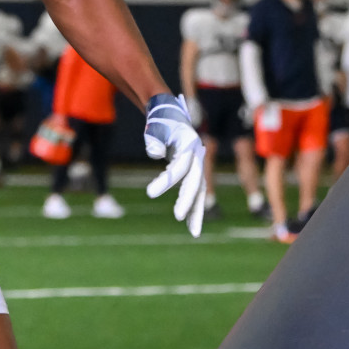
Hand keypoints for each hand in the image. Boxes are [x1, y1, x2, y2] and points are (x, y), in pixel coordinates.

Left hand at [143, 94, 206, 236]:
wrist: (172, 116)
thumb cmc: (160, 123)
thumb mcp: (155, 128)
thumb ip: (154, 140)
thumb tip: (155, 153)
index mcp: (188, 144)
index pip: (178, 167)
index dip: (166, 181)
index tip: (149, 194)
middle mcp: (197, 156)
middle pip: (194, 181)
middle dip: (188, 201)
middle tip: (178, 217)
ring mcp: (197, 165)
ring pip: (199, 191)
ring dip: (196, 211)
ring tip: (194, 231)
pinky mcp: (193, 172)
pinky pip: (195, 192)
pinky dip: (193, 207)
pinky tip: (190, 224)